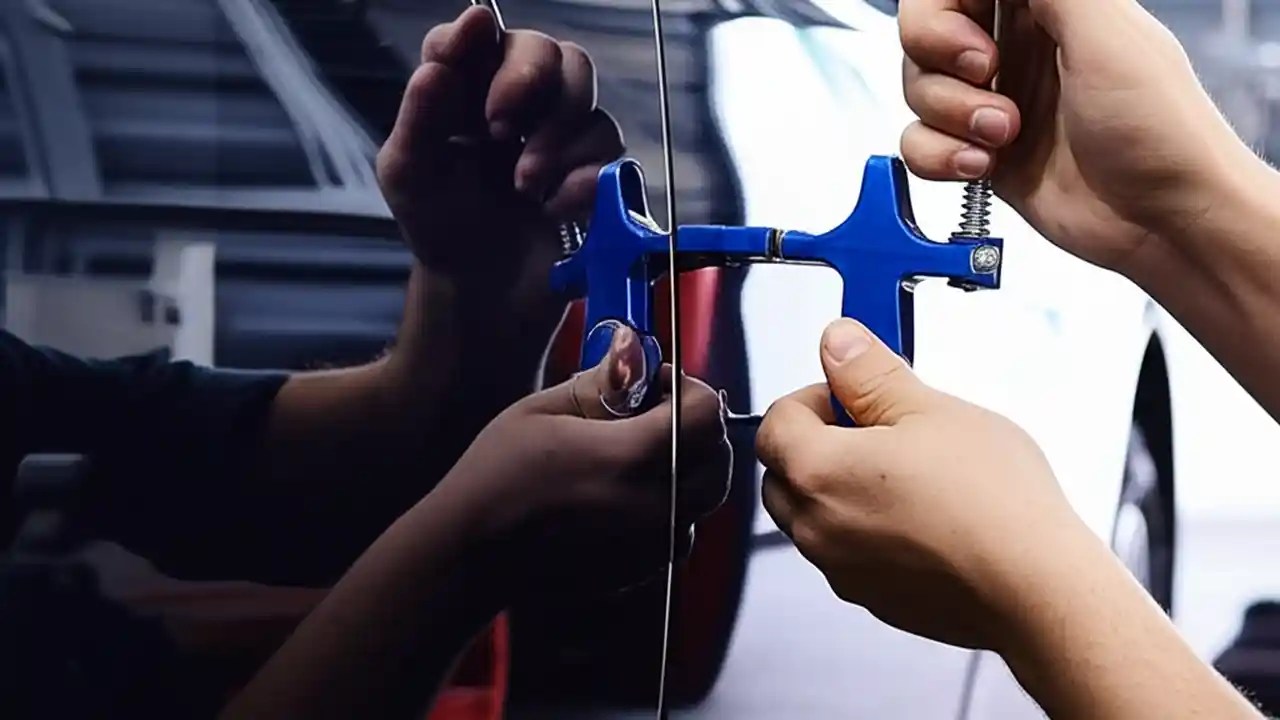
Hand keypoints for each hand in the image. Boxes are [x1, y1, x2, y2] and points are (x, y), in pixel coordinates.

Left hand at [377, 5, 623, 304]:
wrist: (484, 296)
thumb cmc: (440, 229)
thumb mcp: (410, 177)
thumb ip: (420, 117)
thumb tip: (437, 64)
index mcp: (467, 90)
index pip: (478, 37)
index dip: (476, 33)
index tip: (473, 36)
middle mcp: (518, 100)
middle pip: (549, 50)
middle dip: (530, 79)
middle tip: (500, 126)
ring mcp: (560, 133)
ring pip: (585, 92)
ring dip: (556, 136)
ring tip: (525, 186)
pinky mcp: (594, 170)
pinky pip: (609, 152)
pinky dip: (581, 181)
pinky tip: (552, 211)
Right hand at [435, 324, 731, 597]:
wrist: (473, 553)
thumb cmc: (498, 474)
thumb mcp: (544, 410)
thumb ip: (604, 383)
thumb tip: (636, 348)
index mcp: (631, 457)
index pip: (706, 412)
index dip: (687, 388)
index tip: (653, 382)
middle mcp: (656, 504)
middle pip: (718, 454)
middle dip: (695, 424)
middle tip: (649, 412)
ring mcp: (655, 542)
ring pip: (706, 493)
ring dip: (687, 463)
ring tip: (634, 451)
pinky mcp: (646, 567)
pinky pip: (683, 524)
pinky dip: (670, 501)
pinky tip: (622, 491)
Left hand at [756, 318, 1091, 649]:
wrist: (1035, 587)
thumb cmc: (992, 503)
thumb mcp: (929, 409)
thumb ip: (869, 373)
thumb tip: (838, 344)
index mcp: (817, 474)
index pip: (776, 422)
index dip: (813, 396)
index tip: (854, 392)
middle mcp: (816, 528)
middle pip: (784, 473)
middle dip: (818, 443)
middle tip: (876, 427)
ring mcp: (841, 570)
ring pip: (814, 516)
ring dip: (841, 488)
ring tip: (905, 471)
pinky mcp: (873, 599)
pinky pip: (848, 553)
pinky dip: (867, 529)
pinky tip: (921, 514)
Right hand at [898, 0, 1261, 274]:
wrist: (1163, 220)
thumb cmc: (1160, 131)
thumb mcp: (1107, 33)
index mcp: (1046, 7)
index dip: (943, 8)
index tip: (970, 34)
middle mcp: (1014, 49)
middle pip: (924, 34)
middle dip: (939, 60)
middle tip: (986, 74)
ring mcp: (993, 102)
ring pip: (918, 90)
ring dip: (949, 116)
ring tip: (1004, 134)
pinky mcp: (979, 153)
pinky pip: (920, 144)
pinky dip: (939, 157)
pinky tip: (983, 164)